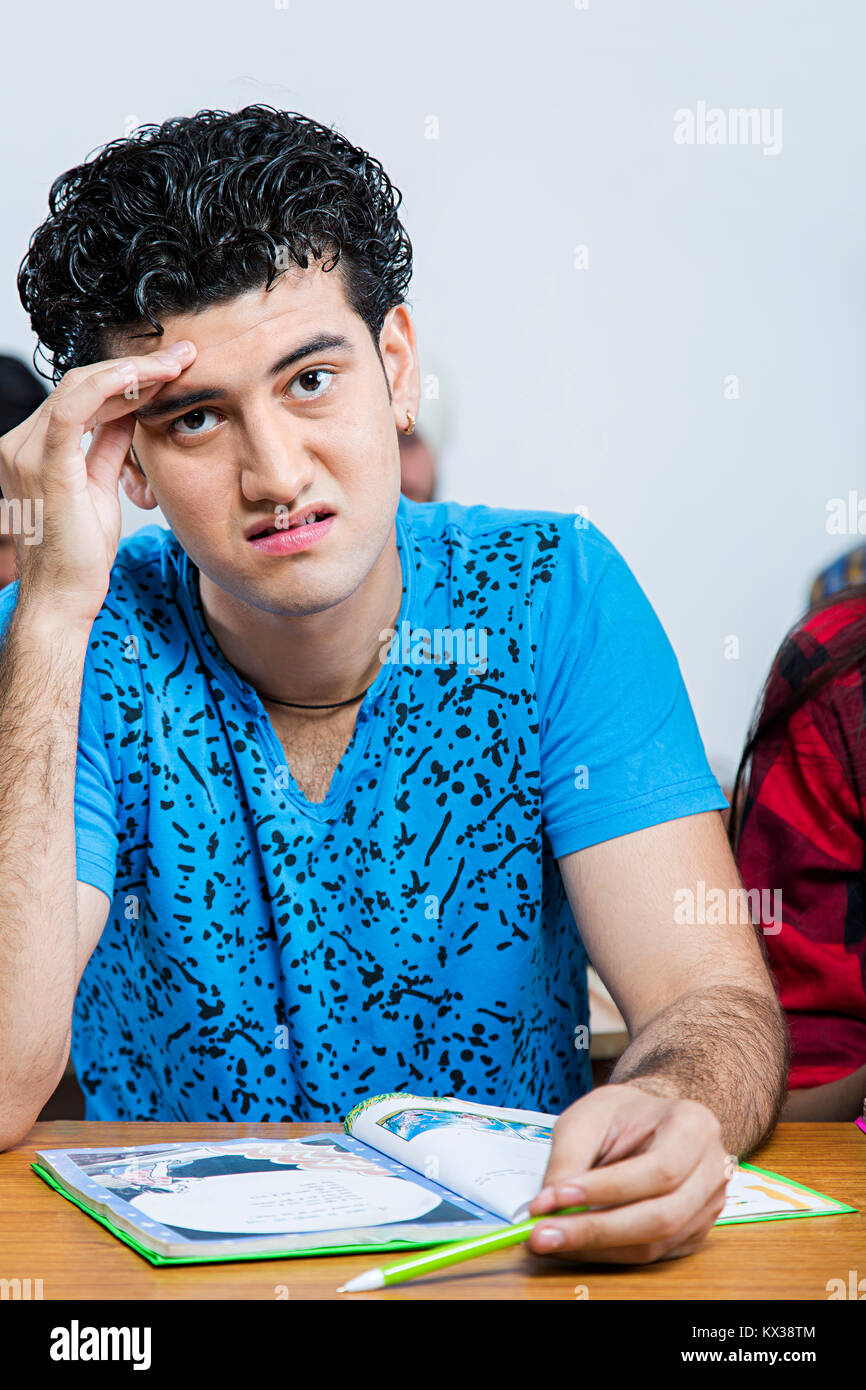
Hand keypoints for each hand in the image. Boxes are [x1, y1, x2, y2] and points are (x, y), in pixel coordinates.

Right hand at [0, 342, 195, 625]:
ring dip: (132, 372)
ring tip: (176, 364)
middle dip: (136, 367)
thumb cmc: (79, 554)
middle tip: (183, 356)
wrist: (62, 598)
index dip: (126, 378)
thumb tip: (131, 413)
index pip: (80, 396)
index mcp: (35, 448)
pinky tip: (143, 378)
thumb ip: (109, 448)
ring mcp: (27, 452)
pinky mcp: (44, 466)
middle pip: (80, 385)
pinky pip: (73, 409)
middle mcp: (22, 444)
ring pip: (79, 388)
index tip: (170, 368)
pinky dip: (109, 387)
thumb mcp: (101, 488)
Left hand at [526, 1082, 729, 1263]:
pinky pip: (649, 1255)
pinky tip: (574, 1241)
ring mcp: (708, 1207)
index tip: (552, 1198)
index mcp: (694, 1126)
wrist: (648, 1121)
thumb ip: (567, 1159)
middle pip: (662, 1217)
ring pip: (654, 1244)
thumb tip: (546, 1209)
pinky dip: (606, 1254)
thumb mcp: (587, 1117)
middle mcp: (712, 1170)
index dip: (606, 1190)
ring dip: (596, 1248)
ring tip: (549, 1239)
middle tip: (542, 1235)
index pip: (659, 1169)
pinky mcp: (692, 1234)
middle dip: (596, 1230)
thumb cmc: (620, 1114)